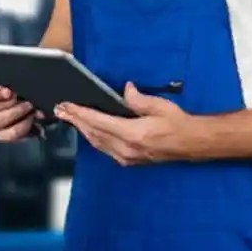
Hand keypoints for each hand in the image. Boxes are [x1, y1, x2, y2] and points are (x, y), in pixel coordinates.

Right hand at [0, 84, 40, 141]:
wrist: (30, 106)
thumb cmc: (17, 90)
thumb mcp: (11, 83)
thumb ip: (10, 83)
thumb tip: (15, 90)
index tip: (7, 91)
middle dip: (5, 103)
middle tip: (19, 97)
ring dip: (15, 113)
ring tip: (28, 106)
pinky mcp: (2, 136)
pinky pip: (10, 134)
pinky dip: (23, 125)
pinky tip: (31, 116)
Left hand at [54, 82, 188, 165]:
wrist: (191, 143)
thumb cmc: (177, 123)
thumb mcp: (160, 106)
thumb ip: (138, 99)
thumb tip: (125, 90)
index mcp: (133, 134)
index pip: (99, 122)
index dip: (80, 113)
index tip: (66, 106)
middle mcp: (126, 149)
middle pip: (93, 134)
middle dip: (75, 121)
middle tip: (60, 110)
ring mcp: (127, 157)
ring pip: (97, 143)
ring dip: (82, 130)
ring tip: (70, 118)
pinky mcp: (129, 160)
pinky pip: (105, 148)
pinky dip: (93, 138)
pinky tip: (88, 130)